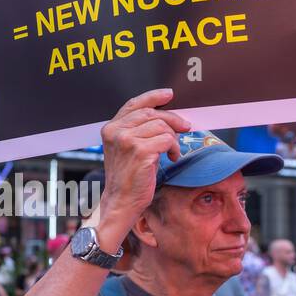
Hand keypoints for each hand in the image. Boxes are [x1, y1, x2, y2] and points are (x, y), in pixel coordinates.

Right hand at [94, 89, 191, 237]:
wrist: (121, 201)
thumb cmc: (127, 177)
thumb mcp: (128, 149)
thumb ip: (138, 130)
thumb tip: (165, 116)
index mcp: (111, 128)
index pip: (134, 104)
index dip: (153, 97)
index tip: (169, 94)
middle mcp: (116, 131)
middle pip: (152, 113)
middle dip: (172, 119)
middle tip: (185, 127)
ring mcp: (127, 140)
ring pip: (161, 126)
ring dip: (173, 138)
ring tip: (172, 151)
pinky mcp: (140, 151)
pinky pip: (167, 139)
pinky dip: (174, 148)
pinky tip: (171, 158)